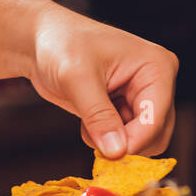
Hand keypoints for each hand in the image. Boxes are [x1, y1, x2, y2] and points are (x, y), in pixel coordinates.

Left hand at [25, 6, 177, 157]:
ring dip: (113, 141)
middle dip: (125, 142)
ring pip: (142, 140)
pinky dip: (105, 138)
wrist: (39, 41)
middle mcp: (156, 83)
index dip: (135, 140)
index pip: (156, 117)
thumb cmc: (59, 43)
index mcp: (156, 67)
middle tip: (93, 139)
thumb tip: (116, 151)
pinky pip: (125, 138)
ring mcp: (140, 97)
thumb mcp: (76, 77)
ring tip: (86, 122)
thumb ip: (98, 115)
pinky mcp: (124, 108)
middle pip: (156, 134)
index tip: (110, 154)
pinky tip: (86, 122)